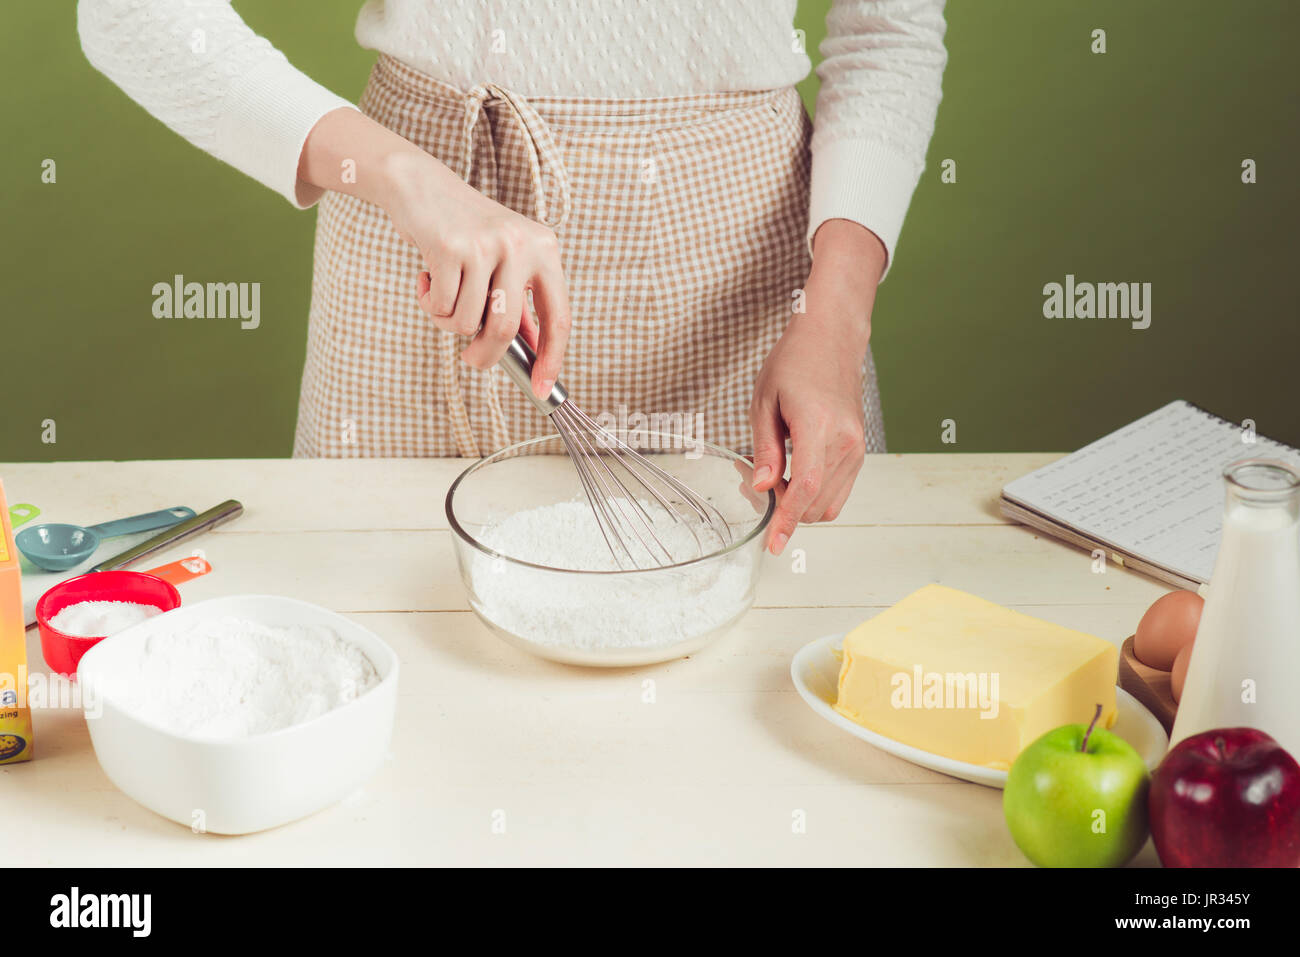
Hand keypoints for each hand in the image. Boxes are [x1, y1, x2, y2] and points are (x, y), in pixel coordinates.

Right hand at [298, 108, 570, 397]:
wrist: (421, 186)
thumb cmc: (465, 231)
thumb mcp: (504, 260)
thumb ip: (520, 304)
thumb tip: (533, 354)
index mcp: (545, 249)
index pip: (560, 318)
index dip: (552, 359)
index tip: (541, 389)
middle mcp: (522, 245)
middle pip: (506, 331)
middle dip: (485, 356)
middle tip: (471, 358)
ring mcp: (488, 245)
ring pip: (468, 323)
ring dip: (448, 321)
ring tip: (443, 293)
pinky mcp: (452, 248)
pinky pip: (442, 307)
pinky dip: (431, 304)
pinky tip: (427, 277)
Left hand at [750, 219, 885, 554]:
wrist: (832, 339)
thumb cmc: (794, 362)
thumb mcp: (763, 402)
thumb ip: (763, 449)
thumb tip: (760, 488)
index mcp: (817, 425)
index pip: (803, 487)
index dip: (786, 520)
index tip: (773, 543)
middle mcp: (845, 441)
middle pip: (816, 503)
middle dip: (785, 510)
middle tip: (753, 484)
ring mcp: (857, 447)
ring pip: (829, 503)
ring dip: (800, 505)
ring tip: (771, 477)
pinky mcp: (859, 450)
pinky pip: (839, 490)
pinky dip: (814, 496)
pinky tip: (791, 475)